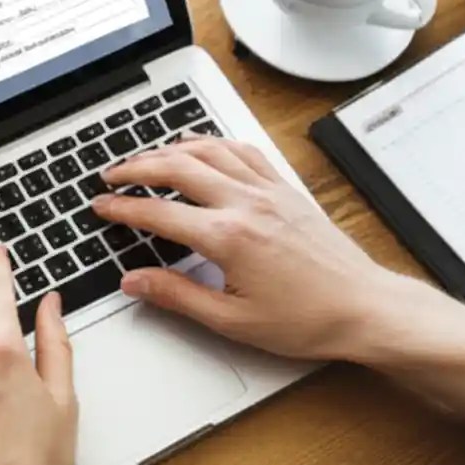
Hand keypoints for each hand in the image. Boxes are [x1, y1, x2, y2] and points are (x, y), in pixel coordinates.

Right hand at [94, 136, 404, 361]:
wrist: (364, 308)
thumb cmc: (307, 320)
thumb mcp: (232, 320)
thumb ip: (177, 296)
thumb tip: (135, 281)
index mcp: (228, 237)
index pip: (159, 213)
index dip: (122, 208)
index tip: (101, 206)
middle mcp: (246, 203)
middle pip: (178, 167)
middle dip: (137, 167)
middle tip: (111, 174)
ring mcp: (268, 191)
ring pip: (209, 150)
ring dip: (171, 148)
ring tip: (146, 157)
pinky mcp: (286, 189)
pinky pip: (243, 151)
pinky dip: (214, 143)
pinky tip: (202, 147)